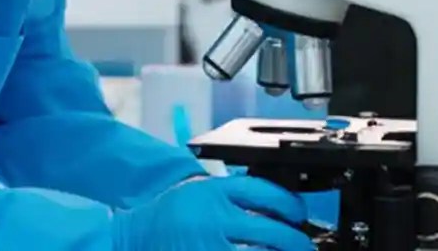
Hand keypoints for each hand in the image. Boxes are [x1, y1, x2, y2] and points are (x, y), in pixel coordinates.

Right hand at [111, 175, 314, 250]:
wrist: (134, 237)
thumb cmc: (170, 214)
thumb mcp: (200, 191)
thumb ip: (233, 195)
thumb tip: (278, 209)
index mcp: (214, 192)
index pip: (264, 193)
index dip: (290, 204)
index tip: (299, 214)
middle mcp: (214, 219)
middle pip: (272, 231)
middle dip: (296, 242)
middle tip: (303, 246)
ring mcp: (210, 246)